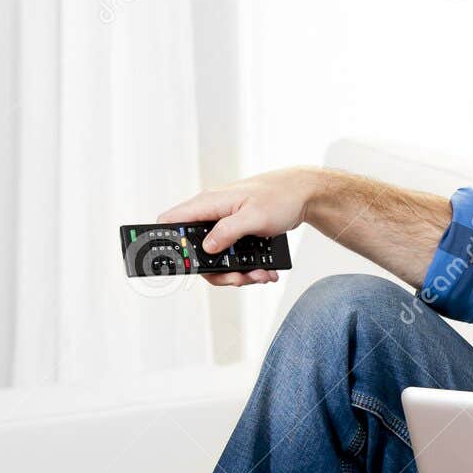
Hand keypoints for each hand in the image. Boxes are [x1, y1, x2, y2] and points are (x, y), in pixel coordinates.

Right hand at [157, 166, 319, 286]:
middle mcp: (213, 214)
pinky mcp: (237, 232)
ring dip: (237, 272)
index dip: (168, 243)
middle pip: (197, 251)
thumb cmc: (280, 196)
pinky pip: (234, 255)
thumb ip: (227, 231)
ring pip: (217, 257)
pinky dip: (248, 267)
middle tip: (237, 278)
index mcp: (209, 204)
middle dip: (217, 271)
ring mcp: (225, 224)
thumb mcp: (253, 216)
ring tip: (259, 275)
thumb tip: (207, 247)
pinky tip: (265, 271)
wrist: (304, 194)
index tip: (179, 263)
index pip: (171, 222)